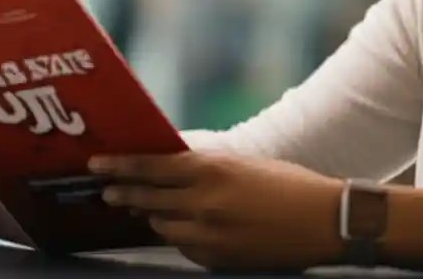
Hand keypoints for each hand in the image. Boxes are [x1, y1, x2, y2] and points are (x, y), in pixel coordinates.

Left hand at [87, 151, 344, 271]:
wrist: (325, 221)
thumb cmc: (288, 184)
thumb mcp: (242, 163)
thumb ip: (204, 167)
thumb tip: (168, 169)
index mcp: (210, 169)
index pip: (149, 167)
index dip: (119, 166)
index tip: (97, 164)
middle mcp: (204, 202)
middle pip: (147, 199)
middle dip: (123, 194)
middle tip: (107, 191)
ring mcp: (209, 235)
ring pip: (162, 226)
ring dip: (153, 216)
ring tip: (146, 209)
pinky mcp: (217, 259)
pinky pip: (185, 246)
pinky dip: (181, 235)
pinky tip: (186, 228)